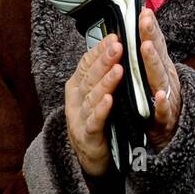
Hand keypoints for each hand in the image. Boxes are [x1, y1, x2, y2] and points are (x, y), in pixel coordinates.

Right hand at [65, 34, 122, 176]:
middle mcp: (76, 100)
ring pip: (92, 97)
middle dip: (104, 60)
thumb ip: (101, 73)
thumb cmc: (96, 118)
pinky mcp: (88, 136)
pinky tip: (110, 100)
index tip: (115, 36)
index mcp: (77, 86)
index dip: (99, 50)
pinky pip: (95, 121)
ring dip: (106, 82)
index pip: (86, 63)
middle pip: (89, 77)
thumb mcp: (94, 93)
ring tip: (118, 69)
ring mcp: (79, 118)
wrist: (89, 156)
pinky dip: (101, 110)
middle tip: (118, 46)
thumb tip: (114, 45)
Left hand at [139, 7, 181, 149]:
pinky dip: (162, 104)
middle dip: (151, 37)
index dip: (150, 27)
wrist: (172, 133)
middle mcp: (166, 78)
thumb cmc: (159, 100)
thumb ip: (149, 55)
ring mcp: (167, 97)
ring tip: (147, 47)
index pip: (156, 43)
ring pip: (159, 78)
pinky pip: (164, 111)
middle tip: (144, 21)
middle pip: (158, 55)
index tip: (143, 11)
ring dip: (154, 62)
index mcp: (161, 67)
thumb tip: (141, 28)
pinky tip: (160, 96)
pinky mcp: (165, 118)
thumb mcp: (156, 74)